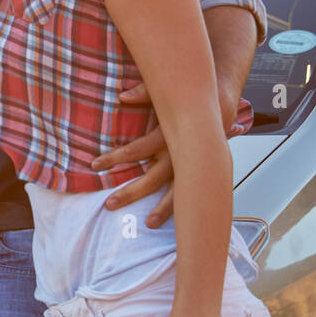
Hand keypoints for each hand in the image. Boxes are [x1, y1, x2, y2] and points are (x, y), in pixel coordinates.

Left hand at [92, 82, 240, 226]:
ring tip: (149, 224)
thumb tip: (123, 96)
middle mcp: (183, 152)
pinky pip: (192, 192)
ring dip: (165, 208)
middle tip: (109, 204)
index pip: (137, 150)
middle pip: (154, 178)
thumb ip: (145, 93)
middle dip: (132, 192)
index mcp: (169, 133)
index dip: (114, 158)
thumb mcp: (166, 93)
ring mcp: (195, 164)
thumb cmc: (186, 98)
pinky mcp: (203, 171)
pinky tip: (175, 220)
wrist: (221, 102)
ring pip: (179, 191)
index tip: (94, 165)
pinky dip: (184, 206)